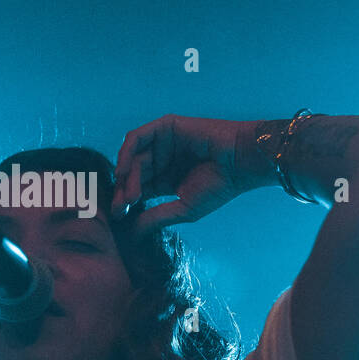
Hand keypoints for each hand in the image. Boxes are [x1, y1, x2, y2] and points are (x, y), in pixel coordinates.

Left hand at [111, 115, 272, 235]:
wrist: (240, 162)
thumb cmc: (219, 187)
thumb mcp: (183, 209)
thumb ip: (156, 218)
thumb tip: (132, 232)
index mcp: (164, 179)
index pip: (137, 190)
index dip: (125, 202)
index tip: (119, 217)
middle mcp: (161, 160)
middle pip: (132, 175)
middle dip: (123, 191)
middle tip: (120, 207)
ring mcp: (162, 142)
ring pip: (133, 158)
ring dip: (126, 176)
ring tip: (127, 195)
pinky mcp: (164, 127)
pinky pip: (137, 138)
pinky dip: (127, 153)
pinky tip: (123, 171)